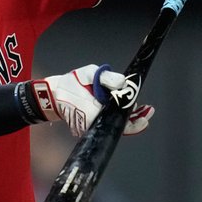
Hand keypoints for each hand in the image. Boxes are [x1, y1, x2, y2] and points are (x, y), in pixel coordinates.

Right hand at [29, 64, 153, 137]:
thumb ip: (106, 77)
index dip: (132, 119)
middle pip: (117, 127)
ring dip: (129, 120)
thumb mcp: (87, 74)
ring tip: (144, 111)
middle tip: (148, 111)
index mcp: (91, 113)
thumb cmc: (70, 83)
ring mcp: (91, 127)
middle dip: (134, 120)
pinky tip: (131, 111)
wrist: (52, 95)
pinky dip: (120, 119)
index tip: (144, 113)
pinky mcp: (91, 126)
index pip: (116, 120)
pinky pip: (108, 125)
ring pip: (114, 127)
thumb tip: (123, 83)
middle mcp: (92, 124)